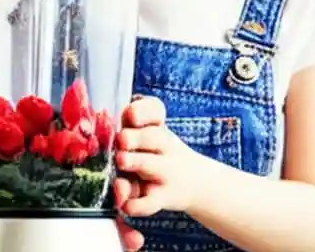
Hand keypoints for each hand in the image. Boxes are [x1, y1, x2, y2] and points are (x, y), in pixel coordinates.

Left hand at [114, 95, 208, 217]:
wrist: (196, 183)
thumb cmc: (159, 155)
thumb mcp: (150, 136)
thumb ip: (131, 130)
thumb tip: (117, 127)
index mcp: (156, 127)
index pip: (154, 110)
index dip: (143, 111)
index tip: (130, 115)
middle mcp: (163, 146)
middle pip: (152, 136)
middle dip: (135, 138)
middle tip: (122, 140)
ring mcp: (164, 173)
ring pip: (150, 166)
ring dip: (135, 162)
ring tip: (121, 161)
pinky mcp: (162, 198)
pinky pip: (148, 203)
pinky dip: (136, 205)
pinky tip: (124, 204)